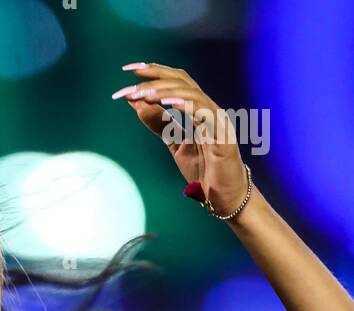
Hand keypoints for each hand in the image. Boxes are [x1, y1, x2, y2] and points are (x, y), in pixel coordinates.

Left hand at [112, 62, 249, 217]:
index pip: (176, 81)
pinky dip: (187, 106)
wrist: (223, 197)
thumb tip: (137, 104)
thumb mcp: (175, 144)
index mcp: (198, 108)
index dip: (155, 72)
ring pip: (191, 94)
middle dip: (155, 78)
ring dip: (165, 92)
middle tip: (129, 83)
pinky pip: (205, 114)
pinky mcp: (223, 136)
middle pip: (182, 81)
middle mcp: (208, 108)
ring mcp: (217, 120)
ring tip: (143, 95)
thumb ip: (160, 124)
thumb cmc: (204, 170)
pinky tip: (168, 104)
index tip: (129, 70)